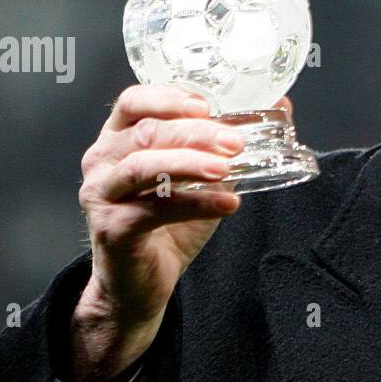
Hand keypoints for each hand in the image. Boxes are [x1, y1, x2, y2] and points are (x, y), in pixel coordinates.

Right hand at [69, 84, 290, 381]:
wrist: (141, 284)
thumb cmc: (166, 227)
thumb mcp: (200, 179)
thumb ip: (225, 147)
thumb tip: (278, 109)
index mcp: (118, 140)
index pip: (133, 101)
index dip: (170, 97)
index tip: (208, 105)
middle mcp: (102, 162)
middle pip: (146, 132)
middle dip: (195, 132)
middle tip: (234, 140)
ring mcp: (102, 194)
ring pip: (143, 165)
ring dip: (190, 162)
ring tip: (227, 167)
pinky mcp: (113, 228)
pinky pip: (155, 209)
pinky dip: (196, 204)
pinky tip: (226, 203)